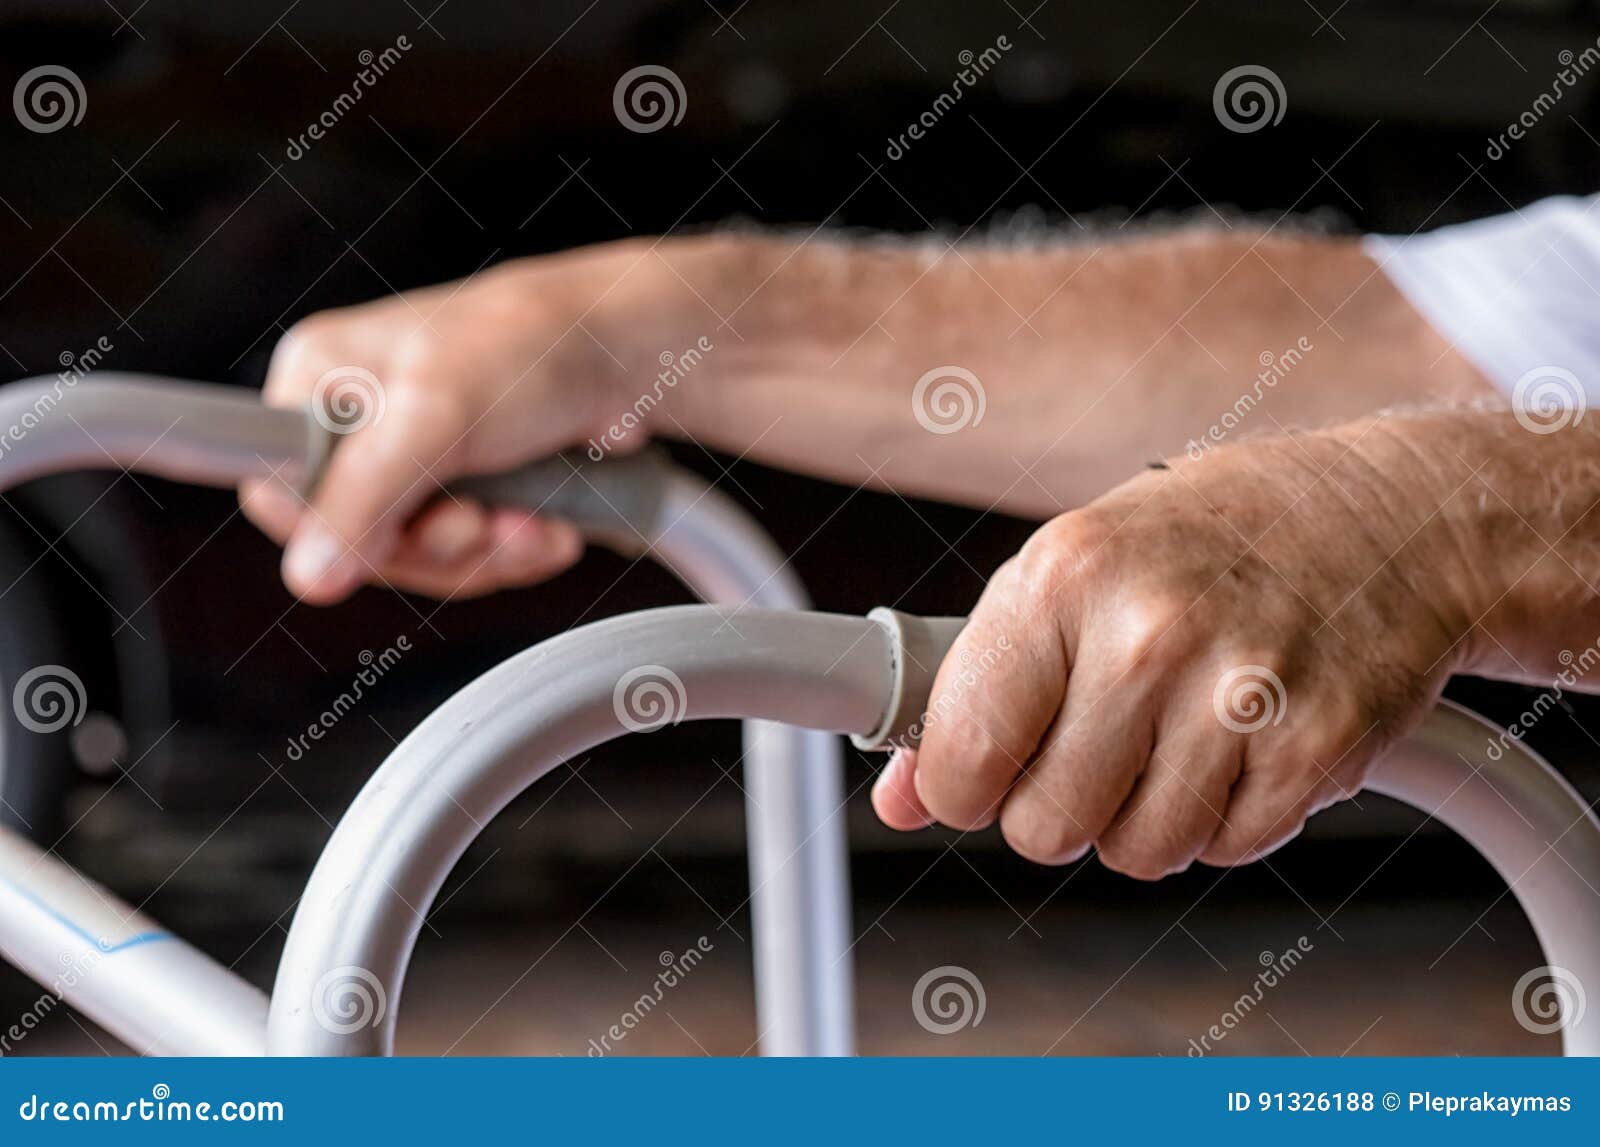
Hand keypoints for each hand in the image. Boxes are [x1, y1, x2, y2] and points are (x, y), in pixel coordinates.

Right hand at [241, 238, 702, 602]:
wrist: (627, 357)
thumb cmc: (532, 350)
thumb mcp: (438, 416)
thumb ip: (366, 495)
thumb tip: (307, 576)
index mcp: (321, 380)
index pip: (277, 491)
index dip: (335, 532)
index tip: (398, 531)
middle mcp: (359, 422)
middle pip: (356, 542)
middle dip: (438, 546)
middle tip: (482, 519)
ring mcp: (415, 461)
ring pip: (420, 560)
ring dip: (487, 553)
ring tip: (529, 519)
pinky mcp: (467, 491)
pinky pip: (469, 559)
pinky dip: (514, 551)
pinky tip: (546, 524)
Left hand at [872, 419, 1490, 876]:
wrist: (1386, 518)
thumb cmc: (1207, 541)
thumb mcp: (1073, 572)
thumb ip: (977, 684)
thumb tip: (901, 798)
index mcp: (1065, 576)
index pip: (966, 750)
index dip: (960, 788)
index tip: (979, 779)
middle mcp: (1148, 632)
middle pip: (1046, 825)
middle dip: (1058, 807)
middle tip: (1095, 749)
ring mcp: (1240, 692)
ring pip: (1137, 853)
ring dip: (1143, 818)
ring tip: (1174, 737)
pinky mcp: (1317, 747)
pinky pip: (1225, 849)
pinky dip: (1224, 818)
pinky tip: (1239, 744)